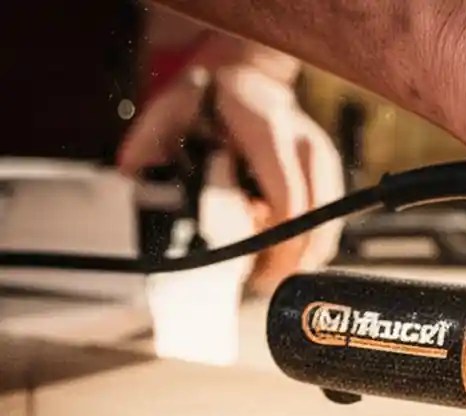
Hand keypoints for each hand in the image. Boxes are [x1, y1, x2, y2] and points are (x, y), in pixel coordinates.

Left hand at [118, 62, 343, 296]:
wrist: (246, 77)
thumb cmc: (206, 98)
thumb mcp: (170, 113)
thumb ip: (149, 147)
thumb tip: (129, 185)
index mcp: (267, 130)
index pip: (288, 200)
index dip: (276, 242)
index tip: (253, 268)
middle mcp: (304, 142)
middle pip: (316, 219)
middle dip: (291, 259)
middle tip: (260, 281)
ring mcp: (322, 157)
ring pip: (328, 225)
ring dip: (302, 256)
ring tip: (268, 271)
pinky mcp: (329, 172)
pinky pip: (329, 221)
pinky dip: (309, 245)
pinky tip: (282, 252)